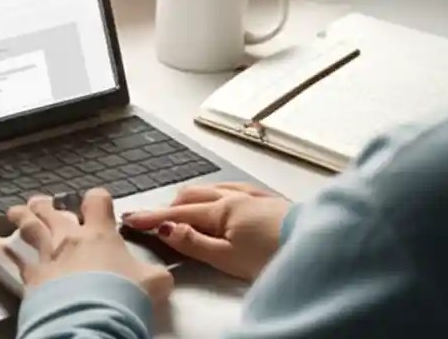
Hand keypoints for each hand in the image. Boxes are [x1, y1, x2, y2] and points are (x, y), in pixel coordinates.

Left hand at [6, 189, 173, 303]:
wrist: (92, 321)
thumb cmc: (120, 300)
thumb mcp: (153, 285)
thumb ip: (155, 274)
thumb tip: (161, 276)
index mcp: (100, 234)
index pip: (97, 201)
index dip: (97, 198)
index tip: (96, 201)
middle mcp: (70, 240)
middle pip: (53, 210)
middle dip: (47, 204)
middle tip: (43, 202)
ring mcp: (47, 257)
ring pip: (29, 227)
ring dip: (21, 216)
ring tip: (15, 211)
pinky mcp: (30, 279)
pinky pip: (8, 257)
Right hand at [122, 183, 289, 280]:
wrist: (316, 244)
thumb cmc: (275, 255)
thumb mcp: (228, 257)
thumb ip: (194, 242)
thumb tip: (165, 229)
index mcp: (221, 209)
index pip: (176, 213)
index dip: (151, 217)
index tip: (131, 218)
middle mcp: (234, 195)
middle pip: (191, 196)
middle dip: (169, 206)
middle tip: (153, 219)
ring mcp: (251, 194)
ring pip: (210, 189)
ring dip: (190, 200)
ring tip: (179, 213)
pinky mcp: (266, 198)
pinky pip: (229, 189)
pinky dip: (212, 196)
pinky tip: (217, 201)